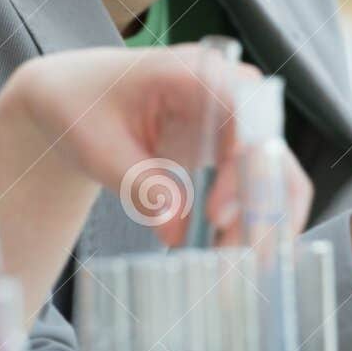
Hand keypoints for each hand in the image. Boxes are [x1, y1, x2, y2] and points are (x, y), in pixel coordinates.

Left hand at [3, 44, 312, 246]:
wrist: (76, 102)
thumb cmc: (84, 108)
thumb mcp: (98, 147)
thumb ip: (139, 185)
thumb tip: (176, 230)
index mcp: (201, 75)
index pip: (247, 122)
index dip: (244, 171)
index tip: (216, 215)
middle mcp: (234, 95)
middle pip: (273, 158)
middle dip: (262, 217)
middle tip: (234, 267)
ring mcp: (240, 125)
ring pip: (275, 183)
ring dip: (259, 232)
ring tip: (226, 275)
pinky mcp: (237, 154)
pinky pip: (259, 194)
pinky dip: (249, 230)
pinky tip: (225, 261)